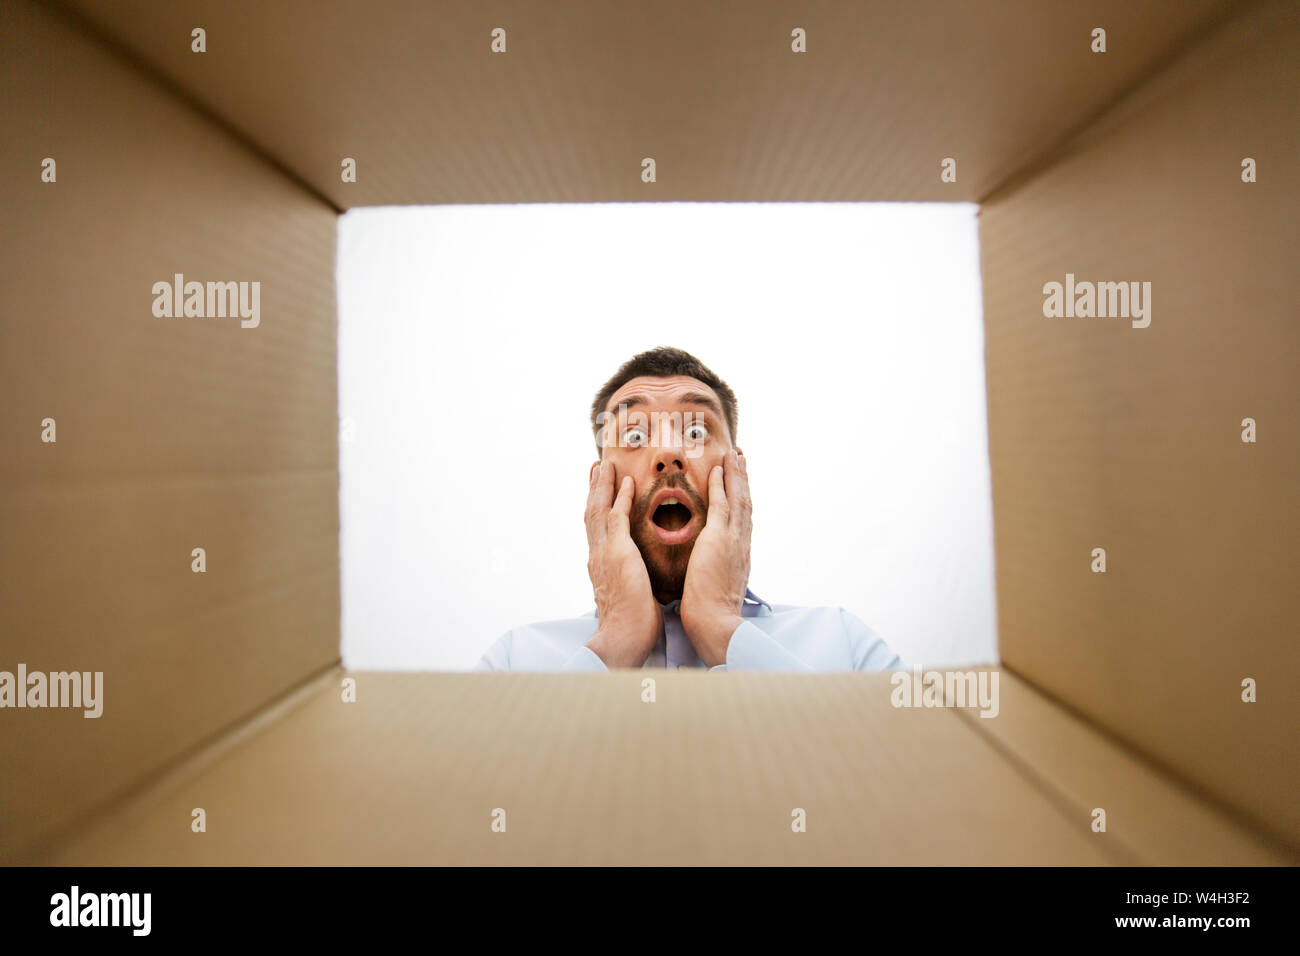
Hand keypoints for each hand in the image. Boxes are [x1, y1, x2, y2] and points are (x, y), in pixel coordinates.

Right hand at [583, 460, 662, 667]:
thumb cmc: (631, 624)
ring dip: (603, 485)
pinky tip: (627, 481)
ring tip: (606, 464)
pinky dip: (621, 498)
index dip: (598, 507)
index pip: (596, 529)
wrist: (623, 638)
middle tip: (597, 466)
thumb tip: (638, 578)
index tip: (600, 489)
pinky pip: (616, 518)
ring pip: (598, 509)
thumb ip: (629, 580)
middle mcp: (597, 555)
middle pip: (591, 513)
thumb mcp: (628, 594)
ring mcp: (604, 553)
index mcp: (600, 565)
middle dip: (594, 489)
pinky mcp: (617, 553)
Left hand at [680, 449, 751, 666]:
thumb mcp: (718, 586)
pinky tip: (718, 469)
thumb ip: (716, 571)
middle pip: (745, 504)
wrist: (715, 623)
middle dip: (743, 479)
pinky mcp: (719, 539)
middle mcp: (742, 544)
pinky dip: (722, 484)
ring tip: (734, 454)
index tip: (739, 481)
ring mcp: (733, 540)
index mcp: (740, 555)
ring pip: (738, 499)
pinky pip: (722, 504)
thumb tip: (709, 567)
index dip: (741, 498)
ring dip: (736, 474)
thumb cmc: (711, 613)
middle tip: (741, 458)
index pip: (742, 520)